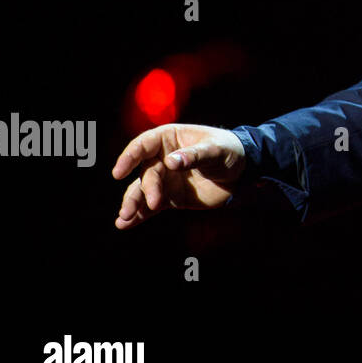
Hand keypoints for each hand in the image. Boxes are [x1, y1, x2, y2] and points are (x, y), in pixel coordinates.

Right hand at [111, 123, 248, 228]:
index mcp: (170, 138)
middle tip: (153, 203)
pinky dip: (138, 215)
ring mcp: (165, 179)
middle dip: (145, 189)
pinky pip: (150, 207)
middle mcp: (162, 158)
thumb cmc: (230, 151)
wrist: (243, 173)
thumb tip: (170, 161)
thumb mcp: (217, 150)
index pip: (144, 145)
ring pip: (142, 191)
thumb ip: (195, 155)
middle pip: (146, 173)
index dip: (129, 157)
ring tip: (125, 218)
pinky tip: (124, 224)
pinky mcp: (169, 197)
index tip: (119, 172)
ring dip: (132, 204)